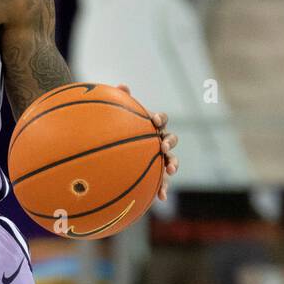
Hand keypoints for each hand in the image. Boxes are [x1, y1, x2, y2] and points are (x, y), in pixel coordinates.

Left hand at [117, 84, 178, 200]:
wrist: (110, 154)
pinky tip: (161, 198)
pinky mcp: (155, 176)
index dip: (159, 119)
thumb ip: (118, 103)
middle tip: (162, 146)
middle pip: (171, 139)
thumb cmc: (112, 133)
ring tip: (170, 170)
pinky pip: (161, 182)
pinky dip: (163, 189)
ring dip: (172, 164)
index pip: (161, 120)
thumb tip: (122, 86)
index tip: (154, 121)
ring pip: (171, 160)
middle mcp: (157, 141)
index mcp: (150, 127)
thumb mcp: (113, 118)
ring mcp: (158, 159)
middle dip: (169, 142)